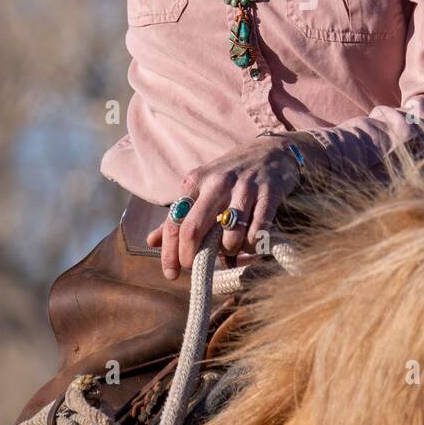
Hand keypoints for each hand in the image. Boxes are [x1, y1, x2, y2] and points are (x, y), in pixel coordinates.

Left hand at [146, 138, 302, 279]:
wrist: (273, 151)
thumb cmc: (232, 173)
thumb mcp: (202, 187)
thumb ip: (179, 214)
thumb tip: (151, 241)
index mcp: (195, 181)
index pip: (174, 222)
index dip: (169, 253)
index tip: (171, 273)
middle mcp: (217, 183)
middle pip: (193, 230)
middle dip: (191, 257)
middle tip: (196, 268)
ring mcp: (244, 188)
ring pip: (229, 237)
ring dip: (229, 253)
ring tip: (231, 249)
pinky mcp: (269, 195)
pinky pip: (257, 233)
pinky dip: (252, 247)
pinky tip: (250, 244)